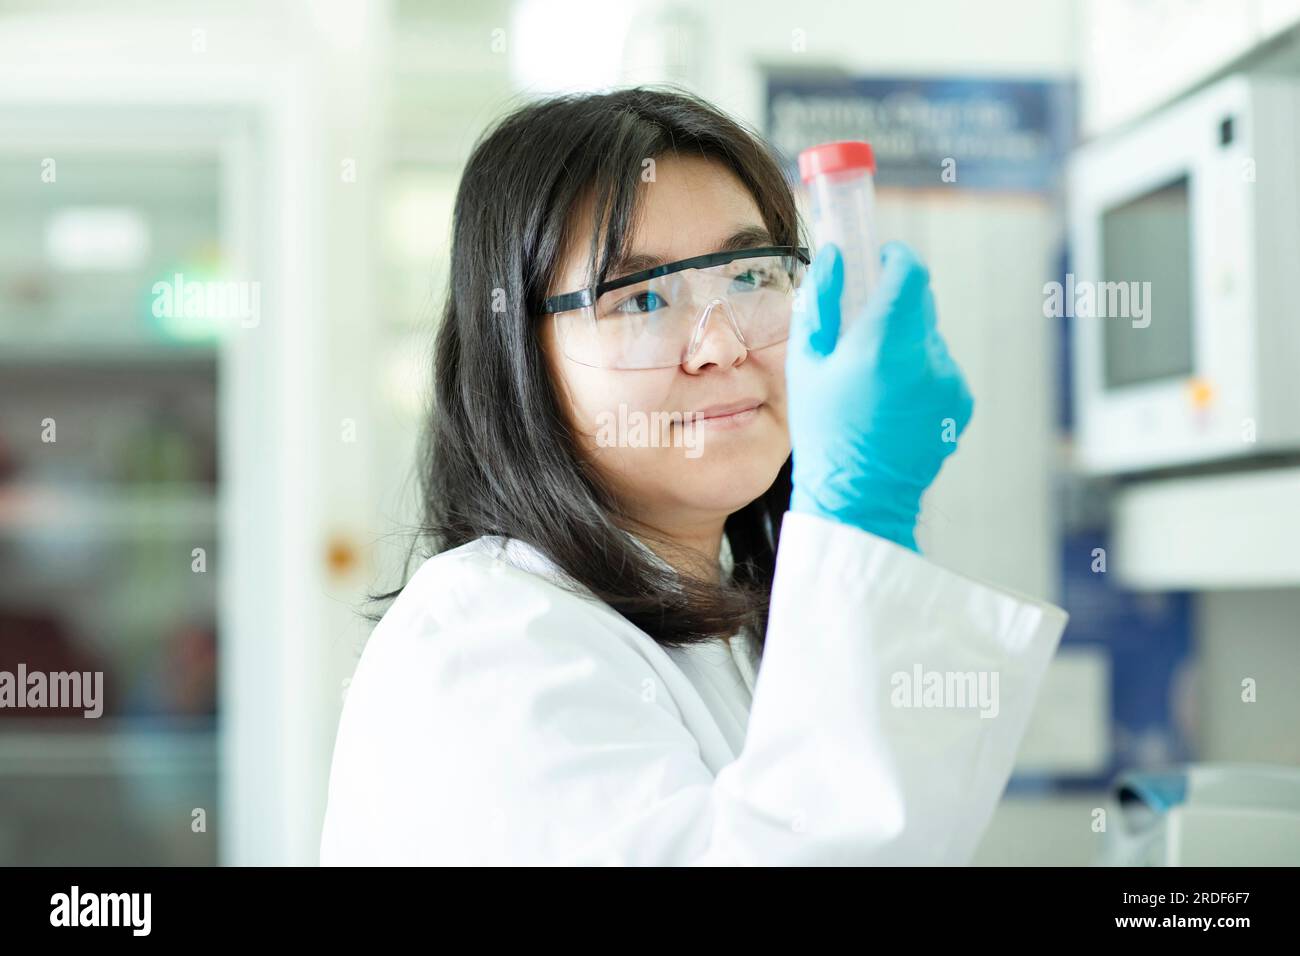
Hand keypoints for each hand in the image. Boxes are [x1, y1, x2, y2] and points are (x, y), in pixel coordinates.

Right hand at [785, 241, 972, 550]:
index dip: (895, 258)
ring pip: (929, 337)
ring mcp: (948, 381)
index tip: (879, 260)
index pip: (910, 272)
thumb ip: (821, 302)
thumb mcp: (806, 364)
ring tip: (873, 381)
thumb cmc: (823, 432)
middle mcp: (925, 358)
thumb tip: (834, 255)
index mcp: (883, 345)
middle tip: (862, 329)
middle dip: (893, 306)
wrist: (858, 498)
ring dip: (905, 342)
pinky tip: (892, 402)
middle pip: (920, 302)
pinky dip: (919, 372)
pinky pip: (939, 367)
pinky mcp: (960, 400)